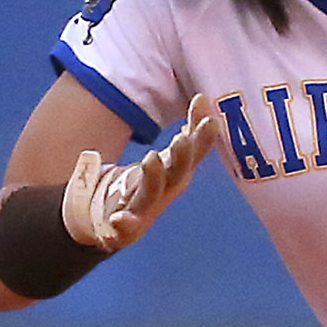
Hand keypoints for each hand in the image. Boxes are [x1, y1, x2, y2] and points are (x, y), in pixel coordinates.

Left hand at [61, 93, 219, 251]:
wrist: (115, 223)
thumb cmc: (150, 185)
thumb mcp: (170, 156)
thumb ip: (189, 130)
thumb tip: (202, 98)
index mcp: (178, 174)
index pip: (193, 154)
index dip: (203, 139)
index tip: (211, 121)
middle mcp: (166, 193)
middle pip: (177, 174)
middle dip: (182, 158)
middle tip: (183, 138)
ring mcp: (145, 211)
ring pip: (152, 194)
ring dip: (154, 178)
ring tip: (152, 158)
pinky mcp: (124, 229)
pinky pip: (124, 228)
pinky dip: (123, 225)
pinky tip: (118, 220)